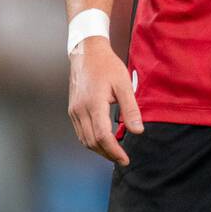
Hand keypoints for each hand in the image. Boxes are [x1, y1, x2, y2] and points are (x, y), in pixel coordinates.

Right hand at [68, 36, 143, 164]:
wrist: (87, 52)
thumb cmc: (107, 65)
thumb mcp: (124, 84)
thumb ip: (130, 109)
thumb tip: (138, 131)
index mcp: (93, 104)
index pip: (102, 136)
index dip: (114, 151)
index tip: (125, 159)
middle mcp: (80, 110)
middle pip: (92, 142)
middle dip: (108, 154)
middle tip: (122, 159)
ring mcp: (74, 111)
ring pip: (84, 140)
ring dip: (99, 150)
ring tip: (114, 153)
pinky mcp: (72, 109)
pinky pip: (80, 132)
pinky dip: (91, 141)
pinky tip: (102, 140)